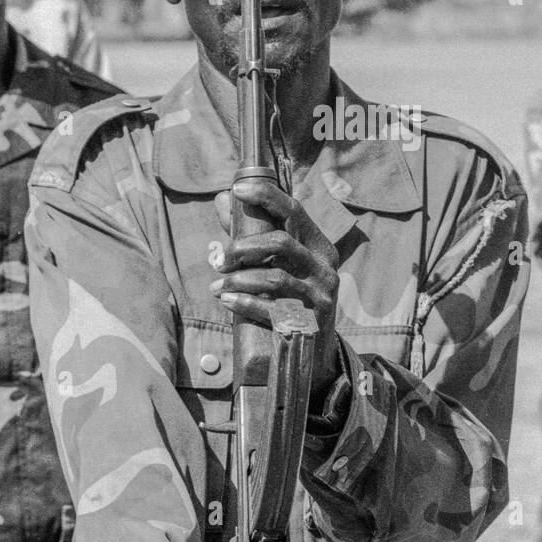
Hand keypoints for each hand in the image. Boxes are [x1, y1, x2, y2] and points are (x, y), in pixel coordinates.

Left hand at [212, 178, 341, 397]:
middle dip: (243, 248)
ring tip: (217, 285)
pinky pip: (272, 309)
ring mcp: (320, 295)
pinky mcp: (310, 321)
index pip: (294, 211)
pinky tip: (227, 300)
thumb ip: (252, 234)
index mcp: (318, 245)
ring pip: (274, 277)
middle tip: (219, 259)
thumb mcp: (280, 264)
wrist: (314, 352)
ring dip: (238, 279)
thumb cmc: (290, 297)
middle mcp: (324, 267)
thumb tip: (222, 200)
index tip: (237, 190)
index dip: (266, 196)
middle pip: (281, 243)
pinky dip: (244, 303)